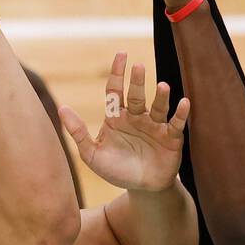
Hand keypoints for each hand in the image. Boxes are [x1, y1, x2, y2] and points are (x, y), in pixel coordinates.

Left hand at [58, 52, 188, 190]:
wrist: (142, 189)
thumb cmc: (116, 170)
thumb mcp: (92, 154)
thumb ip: (78, 132)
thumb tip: (61, 109)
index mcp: (118, 117)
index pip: (115, 90)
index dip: (117, 73)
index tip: (121, 54)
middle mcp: (137, 117)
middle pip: (137, 96)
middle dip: (137, 82)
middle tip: (138, 66)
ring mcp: (155, 126)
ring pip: (157, 107)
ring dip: (160, 97)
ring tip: (162, 86)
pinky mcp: (171, 138)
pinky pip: (176, 124)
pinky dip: (180, 114)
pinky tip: (183, 103)